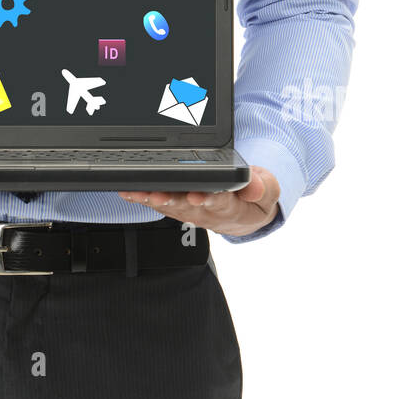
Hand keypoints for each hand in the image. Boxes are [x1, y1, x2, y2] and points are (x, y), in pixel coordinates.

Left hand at [118, 165, 279, 237]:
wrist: (248, 213)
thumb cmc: (256, 198)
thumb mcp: (268, 191)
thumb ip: (263, 188)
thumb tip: (255, 185)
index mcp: (233, 208)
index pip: (221, 203)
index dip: (208, 199)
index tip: (198, 195)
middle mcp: (208, 213)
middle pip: (188, 207)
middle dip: (172, 200)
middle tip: (159, 194)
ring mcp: (192, 212)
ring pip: (170, 207)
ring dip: (153, 200)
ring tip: (138, 192)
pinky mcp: (179, 209)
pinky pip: (161, 205)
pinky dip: (145, 198)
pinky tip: (130, 192)